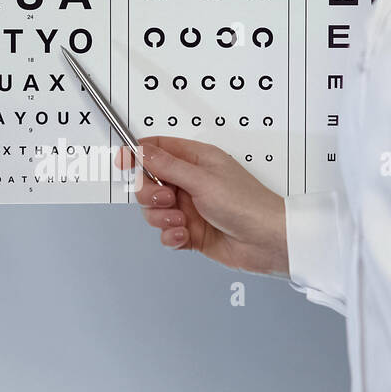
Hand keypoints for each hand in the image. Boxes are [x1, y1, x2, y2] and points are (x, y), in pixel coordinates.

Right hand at [120, 136, 288, 277]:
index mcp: (196, 160)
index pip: (158, 149)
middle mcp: (191, 182)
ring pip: (154, 211)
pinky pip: (166, 233)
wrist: (267, 242)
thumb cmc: (248, 205)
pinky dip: (170, 236)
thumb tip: (142, 151)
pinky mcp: (191, 232)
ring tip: (181, 221)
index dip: (138, 154)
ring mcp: (190, 208)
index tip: (124, 162)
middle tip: (168, 200)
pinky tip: (184, 236)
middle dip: (150, 194)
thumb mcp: (203, 179)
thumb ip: (168, 166)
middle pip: (149, 183)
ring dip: (162, 218)